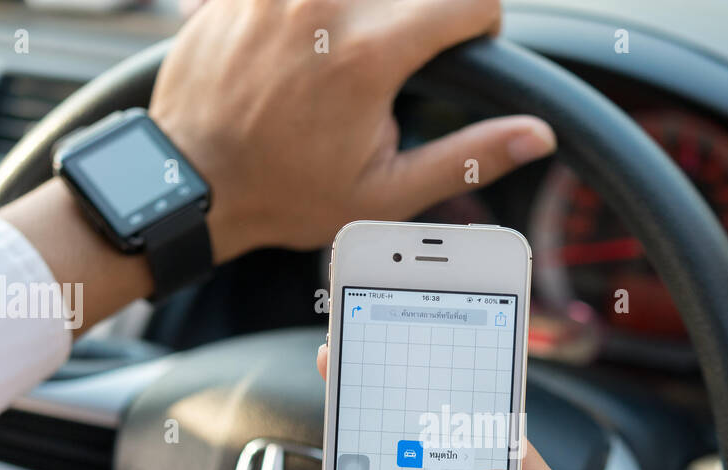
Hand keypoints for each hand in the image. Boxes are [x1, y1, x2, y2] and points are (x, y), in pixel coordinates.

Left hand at [0, 0, 554, 329]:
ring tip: (349, 53)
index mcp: (371, 54)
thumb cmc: (286, 193)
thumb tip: (536, 136)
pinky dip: (317, 10)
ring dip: (373, 9)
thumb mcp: (387, 193)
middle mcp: (325, 4)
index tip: (466, 44)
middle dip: (423, 14)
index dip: (481, 21)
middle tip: (403, 57)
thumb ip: (469, 156)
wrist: (191, 182)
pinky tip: (309, 44)